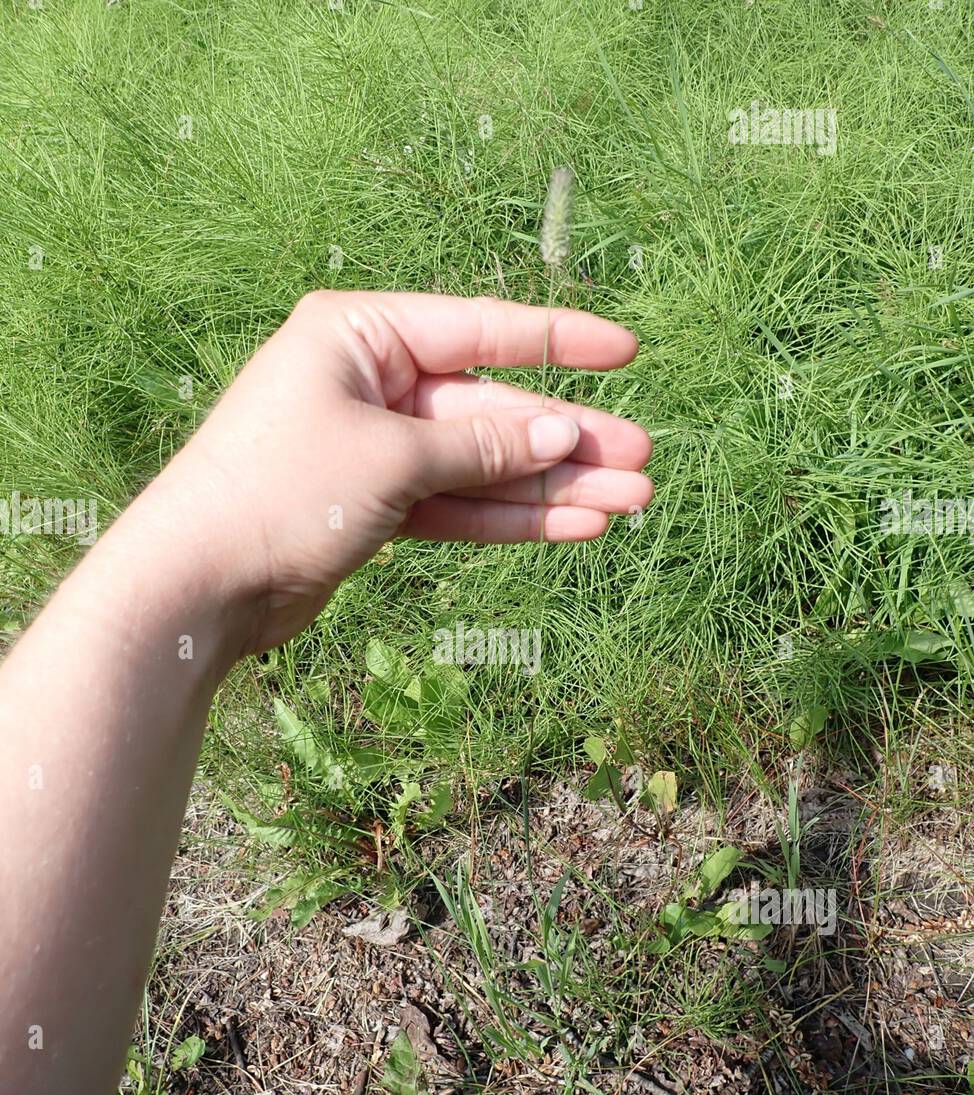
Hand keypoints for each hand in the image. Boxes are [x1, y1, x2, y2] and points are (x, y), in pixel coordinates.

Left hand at [142, 291, 652, 654]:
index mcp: (359, 336)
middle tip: (642, 462)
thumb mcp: (392, 457)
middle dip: (565, 439)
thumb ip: (480, 445)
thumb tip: (563, 432)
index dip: (559, 342)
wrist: (199, 584)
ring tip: (629, 502)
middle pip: (489, 407)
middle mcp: (369, 385)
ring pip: (481, 465)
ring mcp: (373, 449)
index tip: (628, 352)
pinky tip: (573, 527)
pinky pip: (456, 507)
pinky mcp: (375, 508)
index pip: (478, 329)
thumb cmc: (279, 492)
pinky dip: (508, 518)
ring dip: (550, 487)